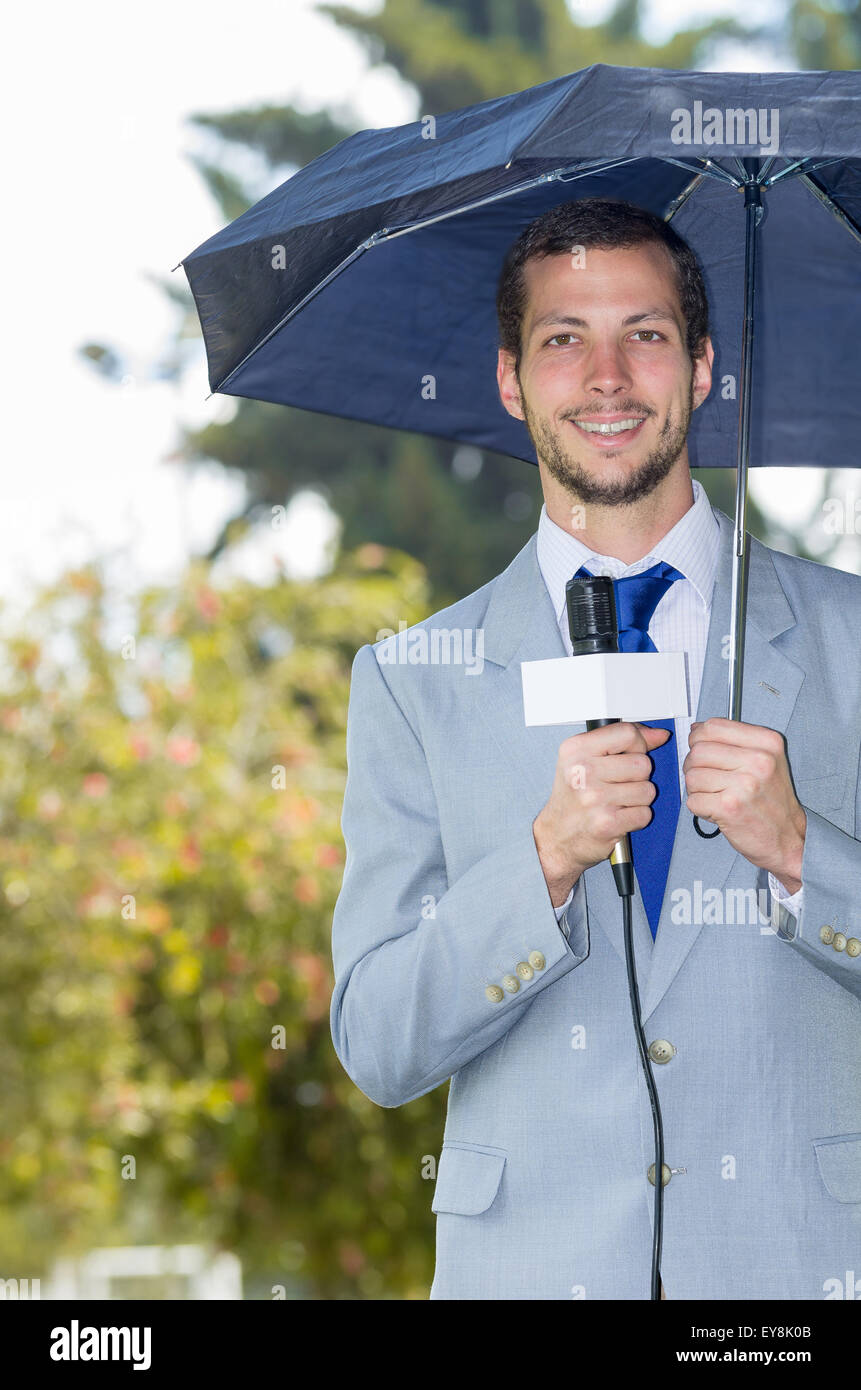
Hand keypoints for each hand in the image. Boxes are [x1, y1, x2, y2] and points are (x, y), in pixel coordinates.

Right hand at [533, 722, 671, 906]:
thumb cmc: (573, 797)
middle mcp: (582, 771)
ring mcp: (595, 798)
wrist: (557, 836)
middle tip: (617, 785)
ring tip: (617, 801)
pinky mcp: (607, 823)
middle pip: (642, 763)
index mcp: (575, 749)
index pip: (627, 733)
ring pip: (647, 789)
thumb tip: (659, 735)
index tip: (630, 754)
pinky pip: (644, 813)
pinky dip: (636, 818)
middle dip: (638, 776)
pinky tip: (618, 816)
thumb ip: (622, 742)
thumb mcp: (586, 759)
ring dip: (638, 799)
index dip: (637, 744)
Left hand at [683, 717, 805, 891]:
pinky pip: (693, 800)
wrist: (789, 838)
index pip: (714, 726)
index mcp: (768, 743)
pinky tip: (718, 810)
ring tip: (718, 796)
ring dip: (698, 789)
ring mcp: (744, 784)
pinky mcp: (729, 807)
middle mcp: (759, 761)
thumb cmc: (773, 802)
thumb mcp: (767, 760)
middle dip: (695, 766)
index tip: (700, 747)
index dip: (698, 737)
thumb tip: (697, 729)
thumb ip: (734, 741)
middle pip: (698, 751)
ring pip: (692, 776)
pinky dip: (700, 808)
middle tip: (709, 779)